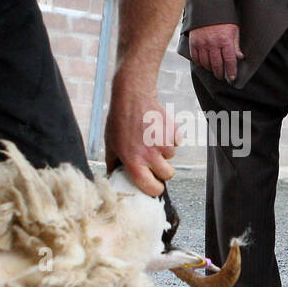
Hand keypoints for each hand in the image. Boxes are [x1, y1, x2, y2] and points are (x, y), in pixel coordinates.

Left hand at [105, 73, 176, 195]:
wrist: (132, 97)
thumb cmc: (119, 121)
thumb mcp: (110, 145)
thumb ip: (114, 164)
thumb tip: (116, 178)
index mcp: (133, 161)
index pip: (152, 187)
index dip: (155, 189)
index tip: (154, 186)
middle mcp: (150, 154)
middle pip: (168, 175)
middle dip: (163, 171)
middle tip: (155, 162)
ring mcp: (164, 142)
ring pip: (172, 158)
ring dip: (164, 152)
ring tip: (151, 139)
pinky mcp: (173, 131)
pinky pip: (177, 143)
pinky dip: (170, 139)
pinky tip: (158, 130)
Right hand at [188, 23, 242, 82]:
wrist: (207, 7)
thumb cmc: (223, 18)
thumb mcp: (234, 30)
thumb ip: (236, 44)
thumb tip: (239, 57)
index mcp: (225, 40)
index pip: (229, 60)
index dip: (231, 71)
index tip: (232, 77)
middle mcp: (213, 43)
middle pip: (217, 64)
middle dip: (220, 73)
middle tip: (221, 76)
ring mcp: (202, 43)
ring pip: (206, 63)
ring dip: (210, 68)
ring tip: (213, 70)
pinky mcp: (193, 42)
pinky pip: (195, 57)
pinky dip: (199, 63)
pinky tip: (203, 64)